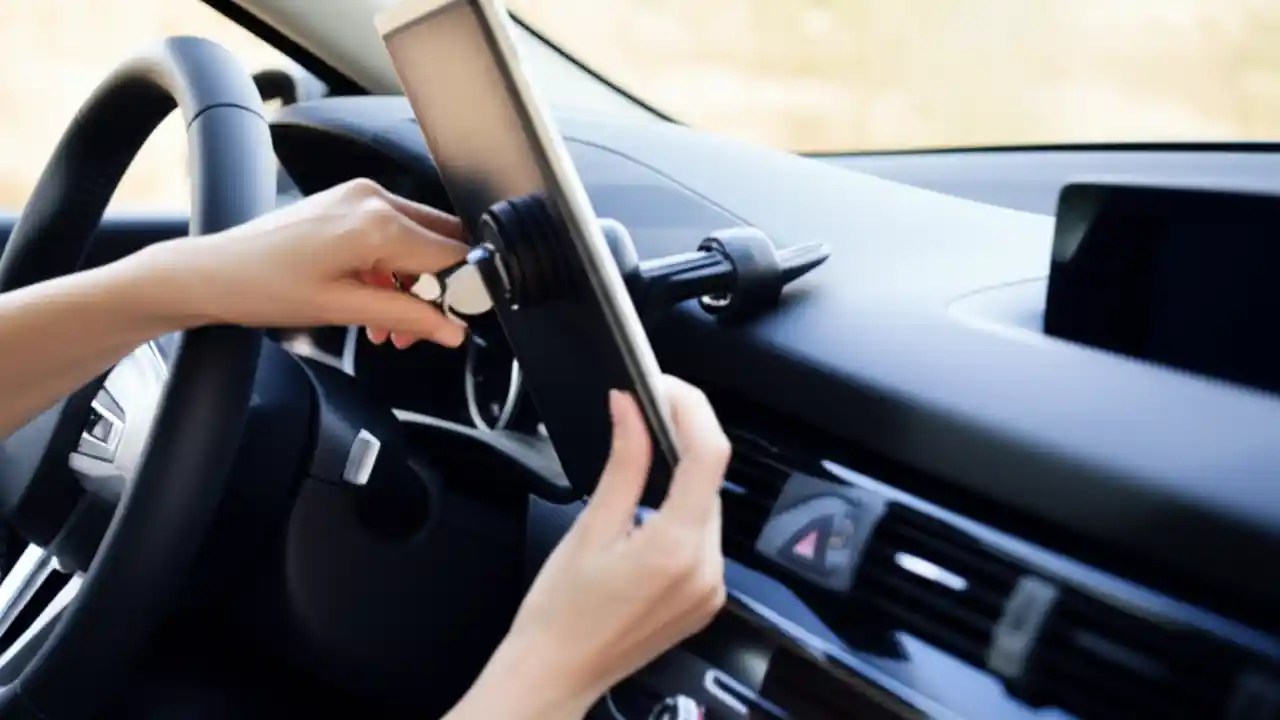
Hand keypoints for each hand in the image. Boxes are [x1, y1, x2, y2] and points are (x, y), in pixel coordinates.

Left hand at [140, 178, 469, 347]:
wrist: (211, 273)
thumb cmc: (262, 286)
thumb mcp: (343, 310)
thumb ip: (407, 316)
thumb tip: (451, 330)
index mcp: (377, 222)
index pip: (451, 253)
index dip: (463, 291)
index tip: (461, 321)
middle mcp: (373, 200)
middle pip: (440, 244)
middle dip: (438, 291)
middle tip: (425, 330)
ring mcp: (359, 198)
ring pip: (417, 243)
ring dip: (413, 288)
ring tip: (391, 329)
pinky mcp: (347, 204)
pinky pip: (392, 236)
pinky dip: (392, 273)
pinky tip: (375, 305)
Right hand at [450, 376, 729, 718]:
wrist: (556, 674)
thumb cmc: (559, 613)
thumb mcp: (589, 527)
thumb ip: (622, 462)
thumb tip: (630, 408)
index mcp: (675, 548)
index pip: (709, 455)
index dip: (691, 409)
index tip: (664, 388)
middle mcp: (706, 569)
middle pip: (711, 479)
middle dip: (682, 441)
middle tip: (643, 412)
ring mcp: (711, 588)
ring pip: (709, 507)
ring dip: (682, 480)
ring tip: (641, 464)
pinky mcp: (707, 598)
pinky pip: (705, 539)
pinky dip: (683, 515)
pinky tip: (650, 516)